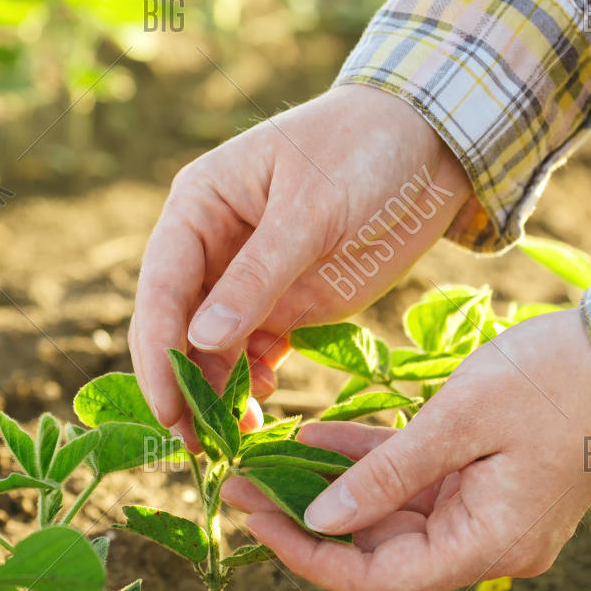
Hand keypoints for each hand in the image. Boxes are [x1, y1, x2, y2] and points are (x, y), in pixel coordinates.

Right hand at [130, 83, 468, 434]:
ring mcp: (246, 281)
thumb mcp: (313, 210)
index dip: (158, 349)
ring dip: (214, 394)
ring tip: (232, 441)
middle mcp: (210, 247)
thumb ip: (259, 276)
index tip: (167, 406)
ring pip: (210, 350)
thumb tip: (199, 340)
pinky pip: (251, 356)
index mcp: (199, 206)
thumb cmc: (364, 152)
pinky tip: (263, 410)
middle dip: (180, 384)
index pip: (161, 285)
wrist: (432, 146)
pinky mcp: (283, 306)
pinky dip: (250, 387)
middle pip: (176, 326)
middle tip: (192, 444)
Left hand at [222, 309, 590, 590]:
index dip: (309, 558)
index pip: (379, 580)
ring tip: (262, 461)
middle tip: (239, 484)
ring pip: (392, 514)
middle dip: (308, 519)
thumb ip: (386, 473)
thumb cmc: (555, 380)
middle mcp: (489, 543)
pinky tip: (314, 439)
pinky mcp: (489, 479)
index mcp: (490, 545)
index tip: (253, 521)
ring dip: (332, 489)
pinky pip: (416, 482)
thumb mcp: (459, 421)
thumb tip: (318, 518)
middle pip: (379, 551)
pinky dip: (370, 463)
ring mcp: (490, 512)